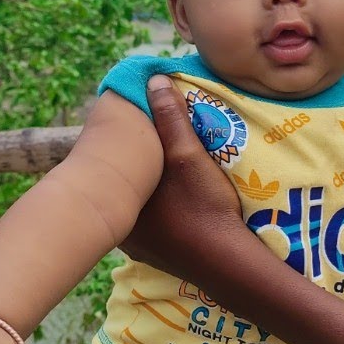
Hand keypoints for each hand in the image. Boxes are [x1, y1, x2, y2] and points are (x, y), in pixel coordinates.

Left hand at [119, 75, 244, 280]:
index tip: (151, 118)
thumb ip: (171, 119)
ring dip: (153, 184)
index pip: (117, 152)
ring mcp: (133, 241)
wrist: (226, 264)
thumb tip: (155, 79)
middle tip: (167, 143)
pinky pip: (150, 222)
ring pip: (138, 200)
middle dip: (144, 159)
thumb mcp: (189, 157)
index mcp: (119, 192)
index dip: (133, 132)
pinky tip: (179, 203)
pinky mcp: (151, 253)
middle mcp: (118, 218)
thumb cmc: (204, 208)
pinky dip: (161, 208)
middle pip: (128, 177)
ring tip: (174, 170)